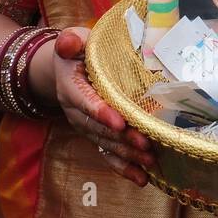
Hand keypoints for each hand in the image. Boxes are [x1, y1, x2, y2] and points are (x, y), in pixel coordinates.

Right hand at [51, 27, 153, 186]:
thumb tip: (68, 43)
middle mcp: (75, 110)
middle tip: (145, 144)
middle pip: (97, 128)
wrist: (69, 68)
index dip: (100, 111)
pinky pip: (107, 154)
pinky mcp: (95, 136)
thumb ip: (72, 39)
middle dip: (122, 138)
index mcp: (70, 85)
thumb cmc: (79, 51)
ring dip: (127, 154)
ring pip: (105, 144)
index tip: (119, 122)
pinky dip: (123, 167)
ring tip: (149, 161)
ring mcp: (85, 126)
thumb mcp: (74, 39)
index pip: (83, 99)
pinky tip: (141, 178)